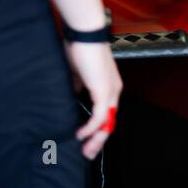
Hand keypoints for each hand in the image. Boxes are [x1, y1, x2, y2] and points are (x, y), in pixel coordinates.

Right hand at [66, 42, 122, 159]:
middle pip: (110, 122)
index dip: (98, 129)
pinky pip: (100, 116)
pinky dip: (90, 128)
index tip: (85, 141)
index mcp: (109, 86)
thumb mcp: (78, 72)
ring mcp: (110, 91)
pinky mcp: (103, 91)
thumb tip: (73, 94)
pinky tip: (80, 135)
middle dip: (98, 141)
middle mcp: (114, 90)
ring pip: (107, 122)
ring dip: (95, 139)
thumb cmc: (80, 48)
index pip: (107, 113)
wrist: (85, 33)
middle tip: (87, 154)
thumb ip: (78, 85)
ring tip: (84, 150)